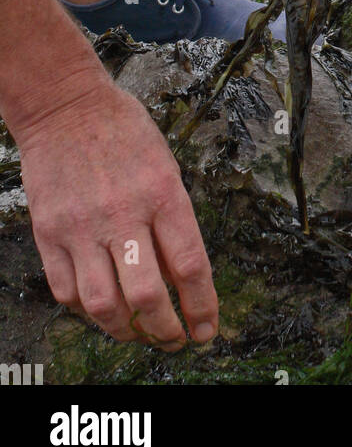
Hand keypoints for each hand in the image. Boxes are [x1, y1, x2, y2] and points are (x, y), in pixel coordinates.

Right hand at [17, 78, 217, 349]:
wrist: (66, 106)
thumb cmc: (124, 131)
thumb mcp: (165, 165)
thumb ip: (173, 219)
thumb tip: (179, 276)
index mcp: (162, 193)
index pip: (189, 265)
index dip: (202, 307)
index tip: (207, 330)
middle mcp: (123, 214)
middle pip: (147, 296)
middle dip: (166, 331)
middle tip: (174, 341)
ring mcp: (82, 226)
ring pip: (104, 305)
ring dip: (125, 331)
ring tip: (138, 334)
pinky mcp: (48, 233)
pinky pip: (66, 291)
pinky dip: (85, 310)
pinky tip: (100, 307)